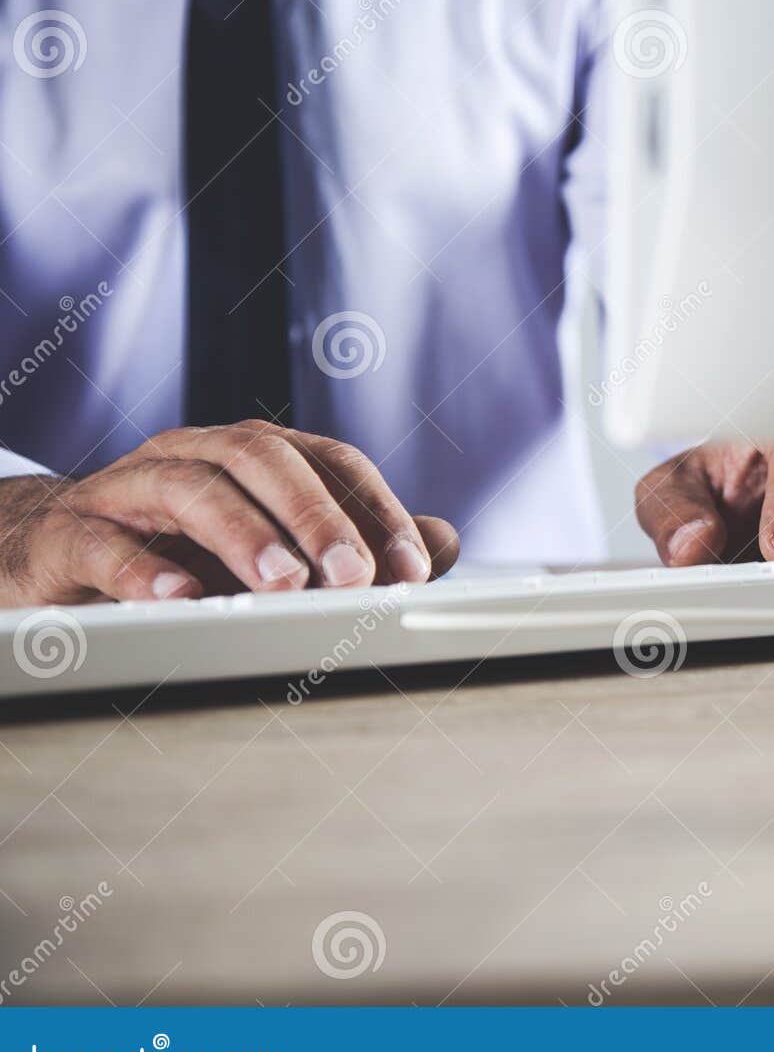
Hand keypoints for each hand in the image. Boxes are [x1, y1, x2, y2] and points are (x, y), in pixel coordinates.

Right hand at [0, 420, 459, 607]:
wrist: (50, 555)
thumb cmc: (177, 549)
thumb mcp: (274, 546)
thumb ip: (359, 543)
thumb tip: (445, 542)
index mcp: (251, 455)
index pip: (330, 462)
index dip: (375, 511)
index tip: (413, 568)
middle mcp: (192, 454)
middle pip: (263, 459)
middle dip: (318, 517)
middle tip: (354, 576)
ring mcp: (126, 487)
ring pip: (190, 488)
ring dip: (244, 535)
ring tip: (282, 584)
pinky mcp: (69, 534)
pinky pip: (104, 542)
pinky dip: (145, 569)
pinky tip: (182, 597)